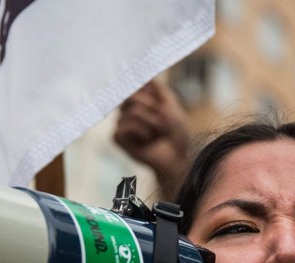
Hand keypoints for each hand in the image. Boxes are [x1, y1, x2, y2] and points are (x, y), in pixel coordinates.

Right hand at [113, 78, 190, 199]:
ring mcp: (120, 124)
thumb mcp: (171, 105)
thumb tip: (147, 72)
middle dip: (152, 107)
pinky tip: (146, 141)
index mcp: (138, 101)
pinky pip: (124, 127)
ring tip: (157, 133)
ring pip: (132, 112)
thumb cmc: (176, 133)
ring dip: (151, 123)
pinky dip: (141, 133)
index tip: (153, 92)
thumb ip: (159, 89)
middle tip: (162, 121)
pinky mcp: (117, 138)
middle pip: (131, 95)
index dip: (142, 87)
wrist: (177, 157)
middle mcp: (127, 110)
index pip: (133, 84)